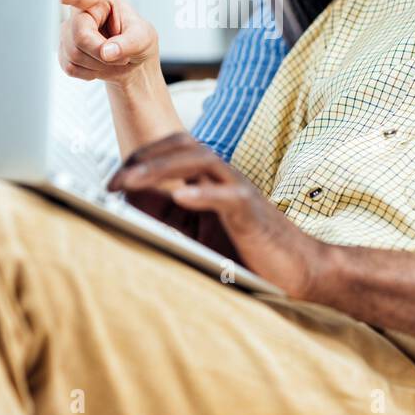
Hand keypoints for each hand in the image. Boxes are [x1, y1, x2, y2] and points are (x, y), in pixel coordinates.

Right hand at [59, 0, 158, 85]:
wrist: (131, 62)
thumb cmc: (138, 41)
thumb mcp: (144, 38)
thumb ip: (129, 43)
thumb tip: (106, 52)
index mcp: (100, 0)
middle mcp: (80, 13)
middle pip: (79, 37)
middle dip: (101, 53)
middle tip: (122, 56)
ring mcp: (68, 32)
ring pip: (74, 55)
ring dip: (98, 65)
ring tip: (111, 58)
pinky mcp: (63, 51)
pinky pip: (70, 67)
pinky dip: (89, 73)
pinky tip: (99, 64)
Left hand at [108, 133, 327, 298]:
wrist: (302, 269)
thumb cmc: (251, 254)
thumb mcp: (205, 236)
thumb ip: (175, 223)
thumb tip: (131, 217)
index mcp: (212, 179)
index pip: (173, 149)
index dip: (140, 159)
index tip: (112, 182)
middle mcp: (225, 177)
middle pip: (184, 145)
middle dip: (143, 158)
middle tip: (113, 181)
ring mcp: (240, 191)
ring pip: (201, 161)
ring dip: (161, 168)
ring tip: (131, 182)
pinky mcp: (252, 213)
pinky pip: (227, 196)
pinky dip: (202, 194)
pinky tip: (179, 197)